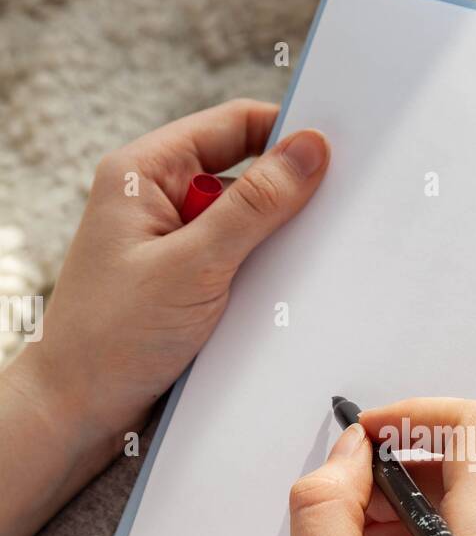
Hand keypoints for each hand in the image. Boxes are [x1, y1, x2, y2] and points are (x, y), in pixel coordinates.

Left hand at [0, 100, 328, 535]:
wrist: (79, 410)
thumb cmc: (112, 337)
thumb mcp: (194, 266)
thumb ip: (255, 206)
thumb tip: (309, 151)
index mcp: (143, 172)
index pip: (233, 125)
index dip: (286, 134)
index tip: (336, 156)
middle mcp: (156, 198)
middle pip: (245, 174)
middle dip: (285, 200)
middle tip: (325, 222)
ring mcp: (171, 241)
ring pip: (245, 224)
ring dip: (271, 246)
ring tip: (285, 274)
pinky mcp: (184, 279)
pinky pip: (237, 262)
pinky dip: (259, 277)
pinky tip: (270, 300)